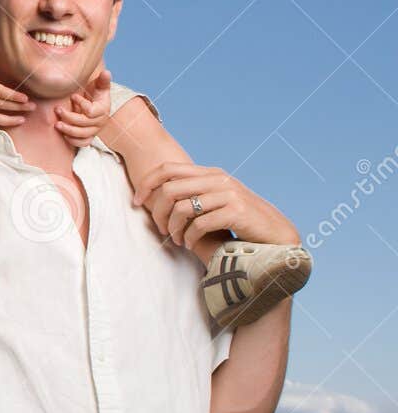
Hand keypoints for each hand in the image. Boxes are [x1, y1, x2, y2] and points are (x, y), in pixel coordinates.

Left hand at [55, 67, 111, 148]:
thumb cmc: (96, 94)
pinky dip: (73, 140)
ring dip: (68, 130)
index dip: (81, 104)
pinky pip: (82, 143)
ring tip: (57, 124)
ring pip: (82, 135)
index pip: (91, 111)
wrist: (96, 105)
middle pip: (84, 124)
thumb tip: (106, 72)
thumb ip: (102, 81)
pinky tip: (63, 133)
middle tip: (57, 109)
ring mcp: (94, 131)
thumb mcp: (100, 86)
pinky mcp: (89, 137)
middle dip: (69, 117)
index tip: (73, 96)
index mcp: (103, 109)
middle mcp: (100, 122)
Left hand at [132, 161, 300, 249]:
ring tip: (176, 240)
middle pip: (169, 189)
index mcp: (210, 173)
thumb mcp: (217, 199)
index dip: (147, 184)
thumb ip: (196, 193)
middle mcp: (218, 179)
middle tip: (160, 229)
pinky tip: (189, 244)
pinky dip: (188, 236)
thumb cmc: (241, 220)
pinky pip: (198, 224)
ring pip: (181, 208)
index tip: (136, 202)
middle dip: (157, 212)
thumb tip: (158, 194)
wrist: (276, 233)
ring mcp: (228, 194)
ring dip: (173, 228)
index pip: (167, 168)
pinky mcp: (236, 212)